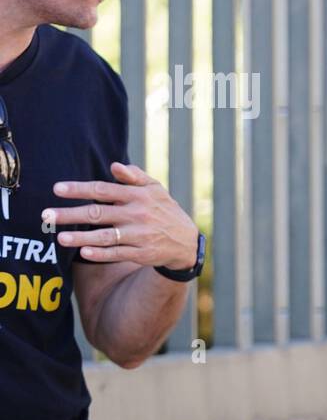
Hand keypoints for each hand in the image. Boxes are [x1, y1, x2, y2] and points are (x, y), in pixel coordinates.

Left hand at [47, 162, 199, 272]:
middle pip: (99, 213)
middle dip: (71, 215)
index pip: (103, 190)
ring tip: (60, 238)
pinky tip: (84, 252)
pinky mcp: (142, 253)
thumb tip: (114, 166)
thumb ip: (134, 177)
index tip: (57, 189)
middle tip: (46, 215)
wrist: (186, 241)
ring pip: (106, 236)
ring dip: (82, 237)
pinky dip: (101, 254)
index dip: (80, 189)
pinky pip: (118, 254)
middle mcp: (138, 214)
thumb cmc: (164, 210)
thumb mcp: (156, 189)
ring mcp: (140, 235)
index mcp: (138, 196)